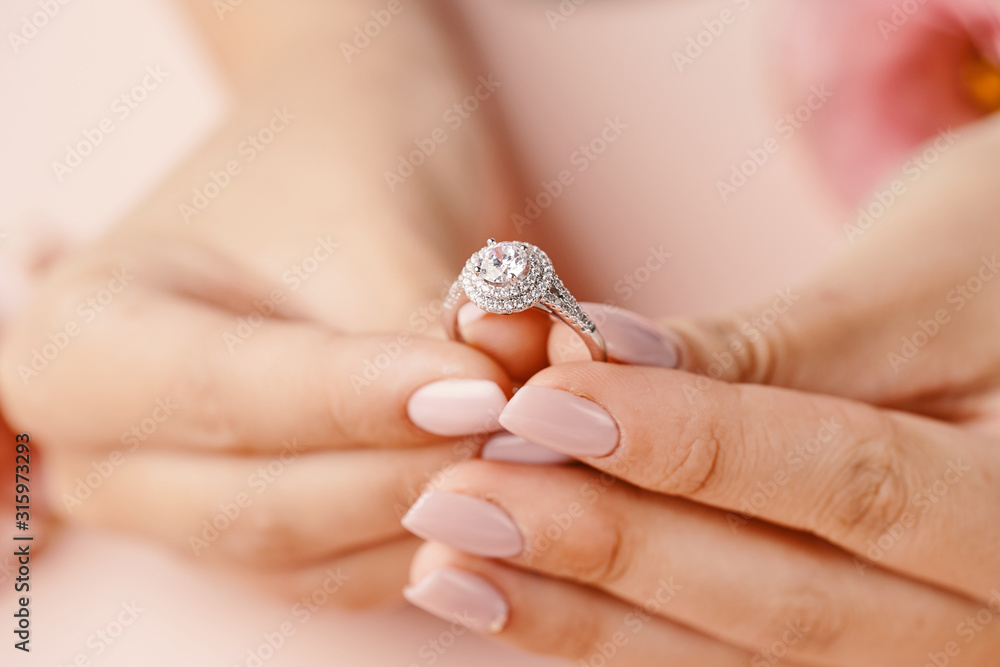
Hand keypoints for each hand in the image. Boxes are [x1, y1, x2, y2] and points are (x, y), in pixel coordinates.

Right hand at [0, 0, 521, 607]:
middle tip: (524, 424)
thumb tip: (506, 402)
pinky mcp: (261, 534)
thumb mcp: (370, 222)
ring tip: (535, 442)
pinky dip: (431, 535)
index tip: (480, 387)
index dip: (355, 399)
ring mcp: (181, 504)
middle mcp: (105, 446)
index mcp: (80, 337)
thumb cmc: (334, 159)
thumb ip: (421, 330)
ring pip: (310, 557)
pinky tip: (505, 481)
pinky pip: (346, 572)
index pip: (220, 391)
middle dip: (405, 472)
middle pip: (256, 504)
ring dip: (434, 511)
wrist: (336, 157)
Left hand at [398, 115, 999, 662]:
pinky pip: (733, 657)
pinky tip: (511, 599)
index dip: (692, 446)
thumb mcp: (929, 276)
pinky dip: (619, 632)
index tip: (542, 402)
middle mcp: (995, 621)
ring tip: (448, 566)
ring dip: (586, 616)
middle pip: (788, 602)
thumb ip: (777, 344)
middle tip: (456, 498)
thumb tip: (604, 357)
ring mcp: (927, 653)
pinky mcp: (860, 648)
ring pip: (747, 656)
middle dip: (608, 548)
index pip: (853, 484)